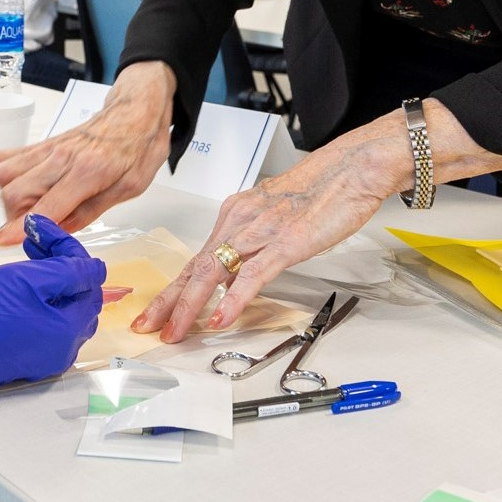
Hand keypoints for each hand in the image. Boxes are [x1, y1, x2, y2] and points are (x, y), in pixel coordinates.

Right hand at [0, 62, 175, 243]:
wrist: (136, 110)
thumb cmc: (139, 148)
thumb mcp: (130, 188)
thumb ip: (91, 210)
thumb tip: (59, 231)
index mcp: (88, 172)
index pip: (45, 207)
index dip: (20, 228)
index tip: (1, 242)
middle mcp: (61, 158)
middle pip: (14, 192)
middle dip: (16, 218)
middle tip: (37, 226)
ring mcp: (49, 149)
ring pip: (4, 174)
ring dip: (11, 197)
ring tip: (34, 206)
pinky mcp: (43, 143)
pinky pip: (7, 157)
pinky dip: (8, 176)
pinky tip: (28, 185)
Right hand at [0, 214, 105, 428]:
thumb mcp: (25, 280)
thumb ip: (67, 272)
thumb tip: (96, 269)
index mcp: (70, 329)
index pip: (88, 277)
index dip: (66, 247)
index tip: (37, 228)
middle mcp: (65, 348)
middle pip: (79, 294)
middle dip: (61, 263)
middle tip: (32, 243)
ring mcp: (45, 356)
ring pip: (63, 308)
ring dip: (51, 280)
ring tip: (24, 261)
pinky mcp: (25, 357)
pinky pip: (46, 322)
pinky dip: (40, 299)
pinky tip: (19, 287)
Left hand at [132, 102, 501, 341]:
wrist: (352, 169)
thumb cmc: (322, 192)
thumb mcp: (276, 217)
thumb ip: (254, 244)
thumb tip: (238, 273)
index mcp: (236, 214)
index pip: (197, 258)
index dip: (174, 288)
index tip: (158, 311)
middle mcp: (239, 220)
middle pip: (195, 267)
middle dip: (169, 301)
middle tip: (149, 326)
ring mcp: (260, 232)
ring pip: (214, 272)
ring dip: (190, 306)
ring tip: (175, 331)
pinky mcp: (284, 243)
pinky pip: (252, 275)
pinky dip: (233, 300)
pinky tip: (220, 318)